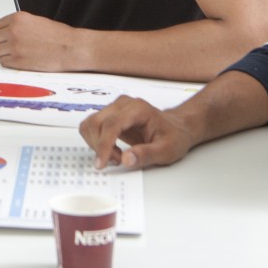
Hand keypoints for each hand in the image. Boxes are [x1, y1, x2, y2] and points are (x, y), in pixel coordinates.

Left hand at [0, 10, 81, 70]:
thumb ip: (21, 25)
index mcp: (18, 18)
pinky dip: (9, 63)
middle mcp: (13, 30)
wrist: (71, 48)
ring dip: (5, 54)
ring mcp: (14, 45)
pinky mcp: (18, 60)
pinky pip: (3, 62)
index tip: (9, 37)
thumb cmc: (60, 36)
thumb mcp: (37, 21)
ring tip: (17, 55)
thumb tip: (10, 32)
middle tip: (12, 47)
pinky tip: (20, 61)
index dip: (4, 33)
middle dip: (3, 43)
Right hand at [80, 95, 196, 169]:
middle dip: (100, 146)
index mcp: (137, 109)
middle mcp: (122, 104)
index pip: (111, 124)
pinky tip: (112, 149)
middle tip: (117, 160)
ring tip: (116, 155)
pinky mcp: (109, 114)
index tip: (102, 163)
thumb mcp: (166, 150)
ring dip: (96, 144)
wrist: (176, 128)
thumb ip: (146, 155)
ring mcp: (114, 107)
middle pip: (96, 123)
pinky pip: (92, 126)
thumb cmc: (174, 136)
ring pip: (90, 124)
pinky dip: (96, 141)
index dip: (104, 145)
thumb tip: (126, 160)